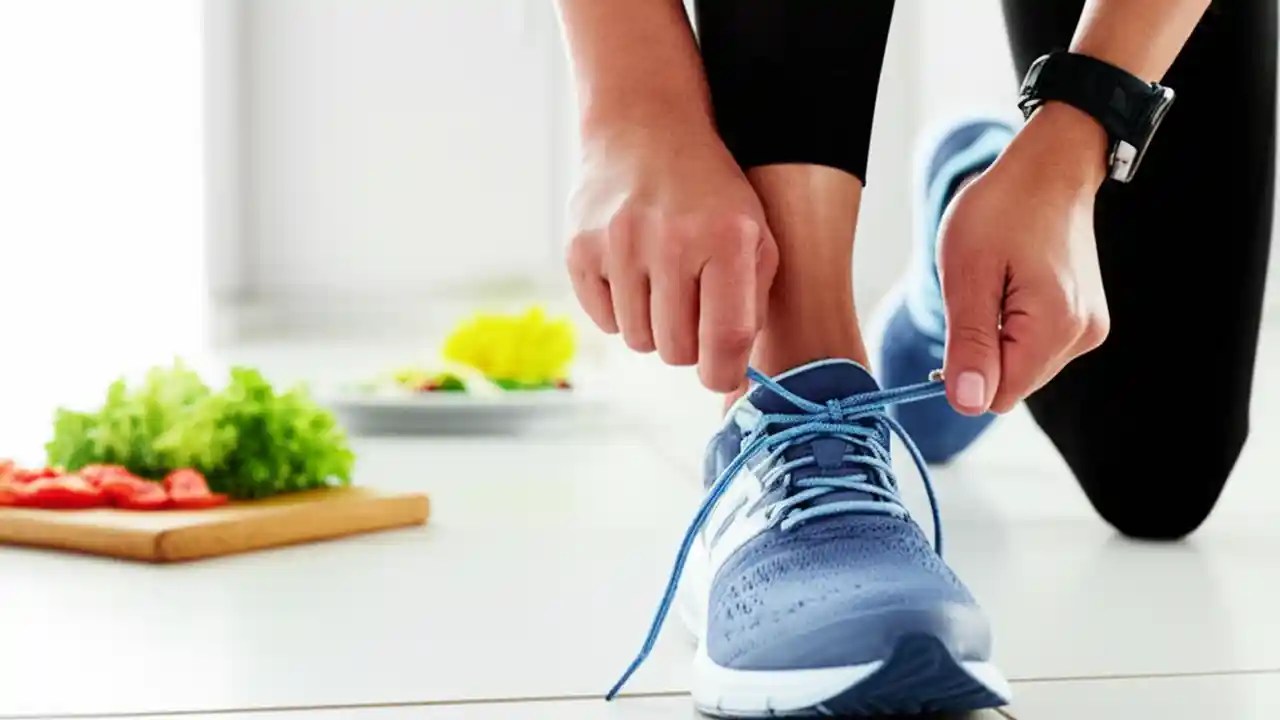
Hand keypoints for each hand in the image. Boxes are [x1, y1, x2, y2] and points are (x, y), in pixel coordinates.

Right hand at [566, 123, 777, 391]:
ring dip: (654, 326)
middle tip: (692, 313)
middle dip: (688, 345)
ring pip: (638, 340)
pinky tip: (633, 274)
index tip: (722, 376)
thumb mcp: (754, 233)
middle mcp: (671, 240)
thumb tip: (737, 374)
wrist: (646, 128)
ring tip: (663, 286)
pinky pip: (604, 320)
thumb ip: (754, 303)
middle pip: (677, 351)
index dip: (724, 374)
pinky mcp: (580, 248)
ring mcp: (619, 244)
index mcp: (726, 238)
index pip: (725, 340)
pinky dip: (620, 310)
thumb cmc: (710, 193)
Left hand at [937, 103, 1111, 414]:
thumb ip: (970, 344)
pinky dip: (1015, 326)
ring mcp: (1089, 328)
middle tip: (979, 293)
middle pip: (1013, 384)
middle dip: (984, 350)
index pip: (998, 396)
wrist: (1051, 167)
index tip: (958, 322)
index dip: (966, 371)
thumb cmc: (1003, 210)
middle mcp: (1083, 336)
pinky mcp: (1086, 319)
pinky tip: (1014, 284)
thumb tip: (968, 405)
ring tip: (999, 282)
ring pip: (1023, 365)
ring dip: (998, 336)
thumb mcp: (967, 275)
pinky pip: (1036, 345)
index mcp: (1055, 328)